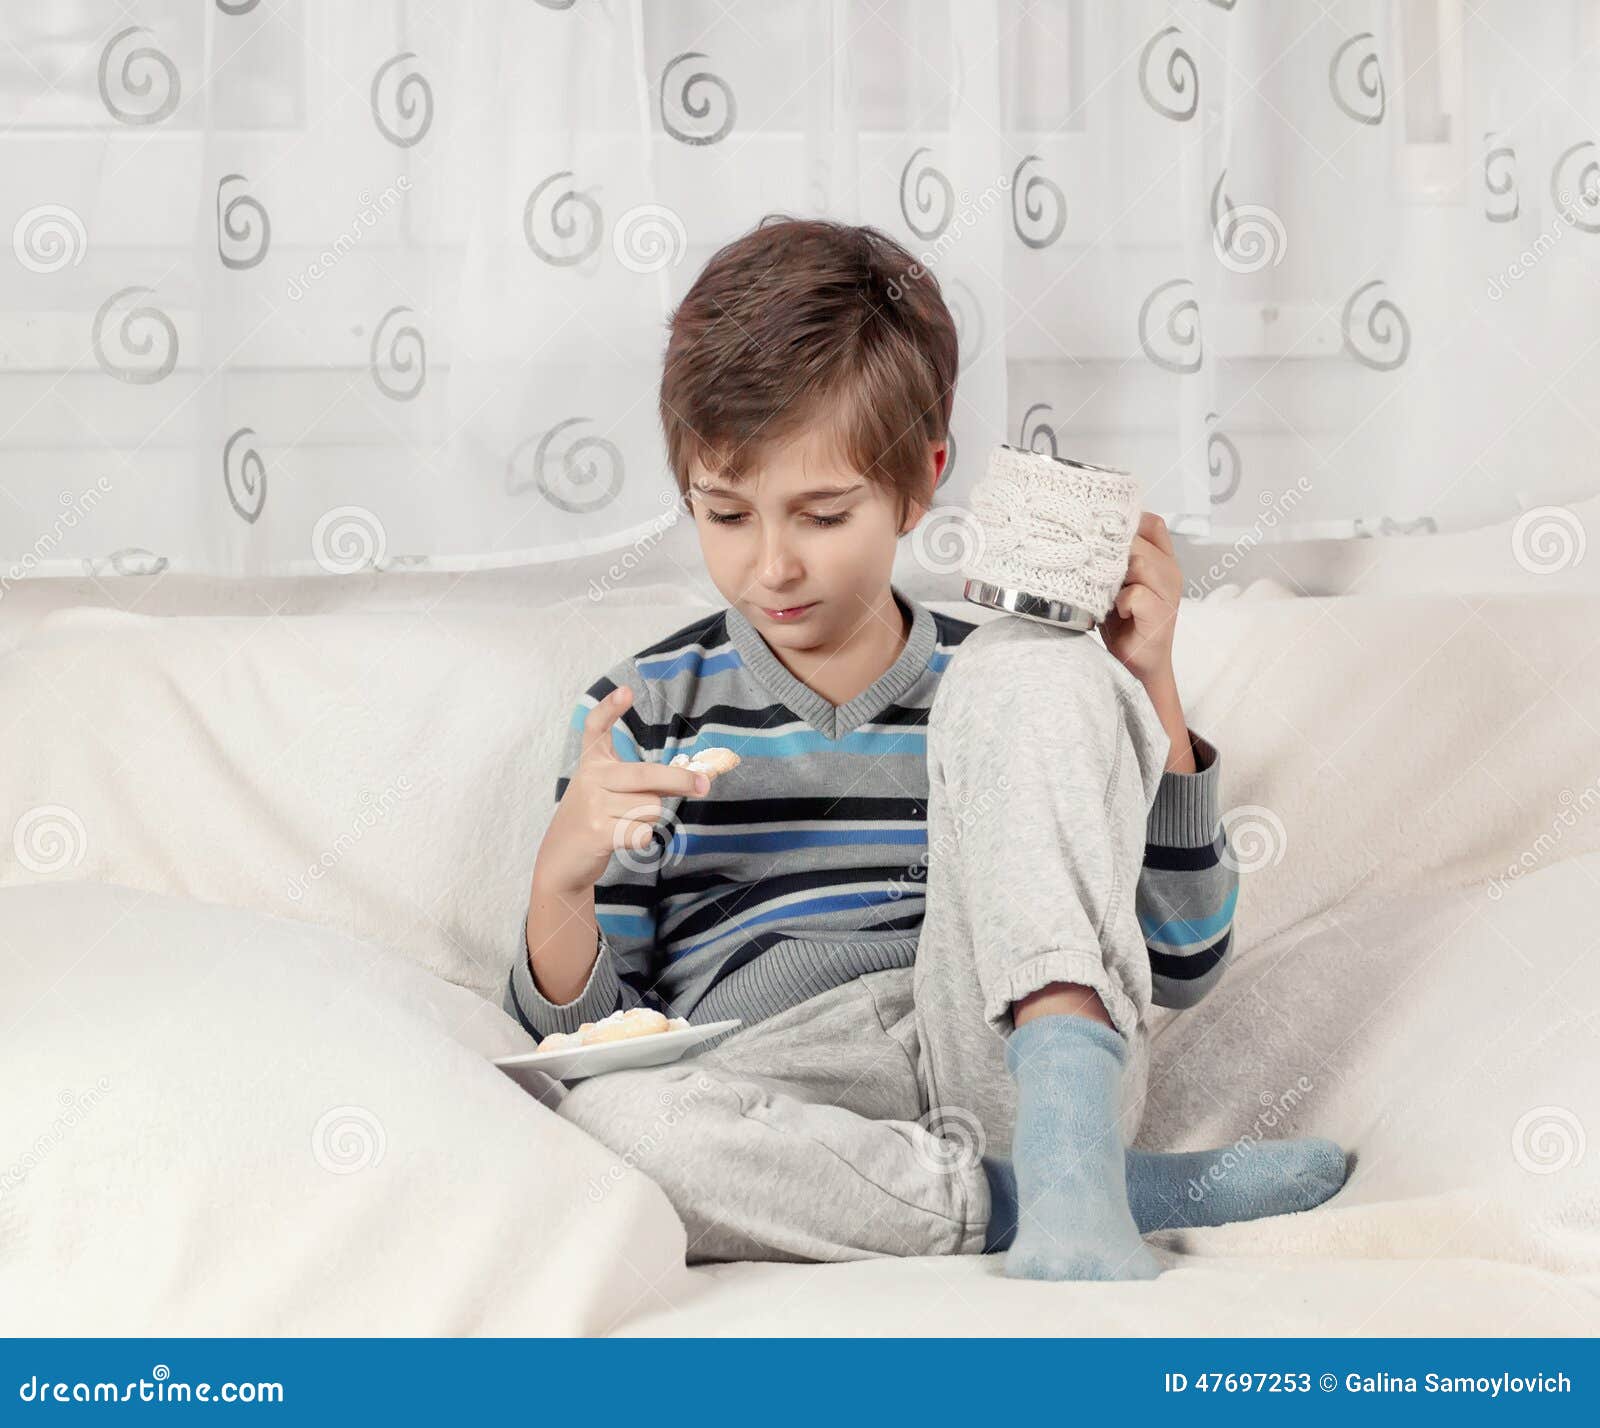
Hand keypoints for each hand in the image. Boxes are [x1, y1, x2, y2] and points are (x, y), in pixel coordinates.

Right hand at [534, 685, 707, 893]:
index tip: (626, 691)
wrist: (560, 859)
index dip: (610, 708)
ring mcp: (592, 804)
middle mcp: (590, 778)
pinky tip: (627, 839)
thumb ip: (646, 781)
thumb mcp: (611, 791)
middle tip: (704, 785)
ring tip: (625, 824)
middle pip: (646, 775)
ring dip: (649, 819)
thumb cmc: (595, 819)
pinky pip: (642, 831)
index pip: (596, 727)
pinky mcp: (596, 832)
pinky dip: (644, 837)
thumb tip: (694, 779)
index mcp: (592, 762)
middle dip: (680, 781)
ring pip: (650, 807)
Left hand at [1100, 510, 1181, 686]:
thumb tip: (1087, 531)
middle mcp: (1169, 571)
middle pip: (1139, 541)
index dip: (1127, 524)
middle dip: (1112, 555)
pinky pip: (1136, 594)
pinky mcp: (1161, 614)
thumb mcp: (1115, 582)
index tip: (1102, 537)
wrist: (1137, 664)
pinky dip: (1121, 602)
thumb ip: (1113, 558)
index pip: (1151, 523)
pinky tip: (1117, 613)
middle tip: (1098, 574)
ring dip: (1115, 577)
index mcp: (1162, 559)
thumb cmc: (1123, 622)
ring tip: (1109, 595)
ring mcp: (1169, 593)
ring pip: (1139, 563)